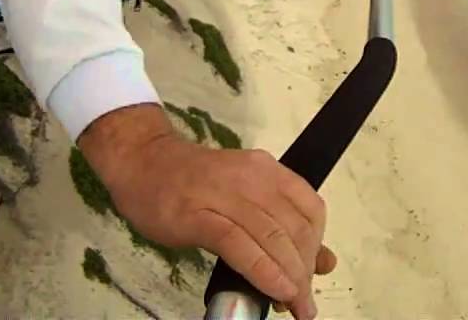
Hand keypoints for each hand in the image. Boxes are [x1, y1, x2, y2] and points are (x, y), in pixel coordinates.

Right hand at [79, 105, 332, 319]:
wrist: (142, 162)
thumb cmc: (193, 182)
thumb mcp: (245, 197)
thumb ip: (282, 225)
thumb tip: (325, 262)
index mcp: (268, 171)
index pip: (311, 210)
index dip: (317, 248)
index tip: (311, 277)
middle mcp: (252, 178)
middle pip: (294, 230)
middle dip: (304, 272)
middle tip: (303, 304)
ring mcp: (224, 195)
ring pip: (271, 238)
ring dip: (289, 278)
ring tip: (295, 307)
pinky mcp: (197, 215)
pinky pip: (238, 244)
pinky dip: (262, 270)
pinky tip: (274, 290)